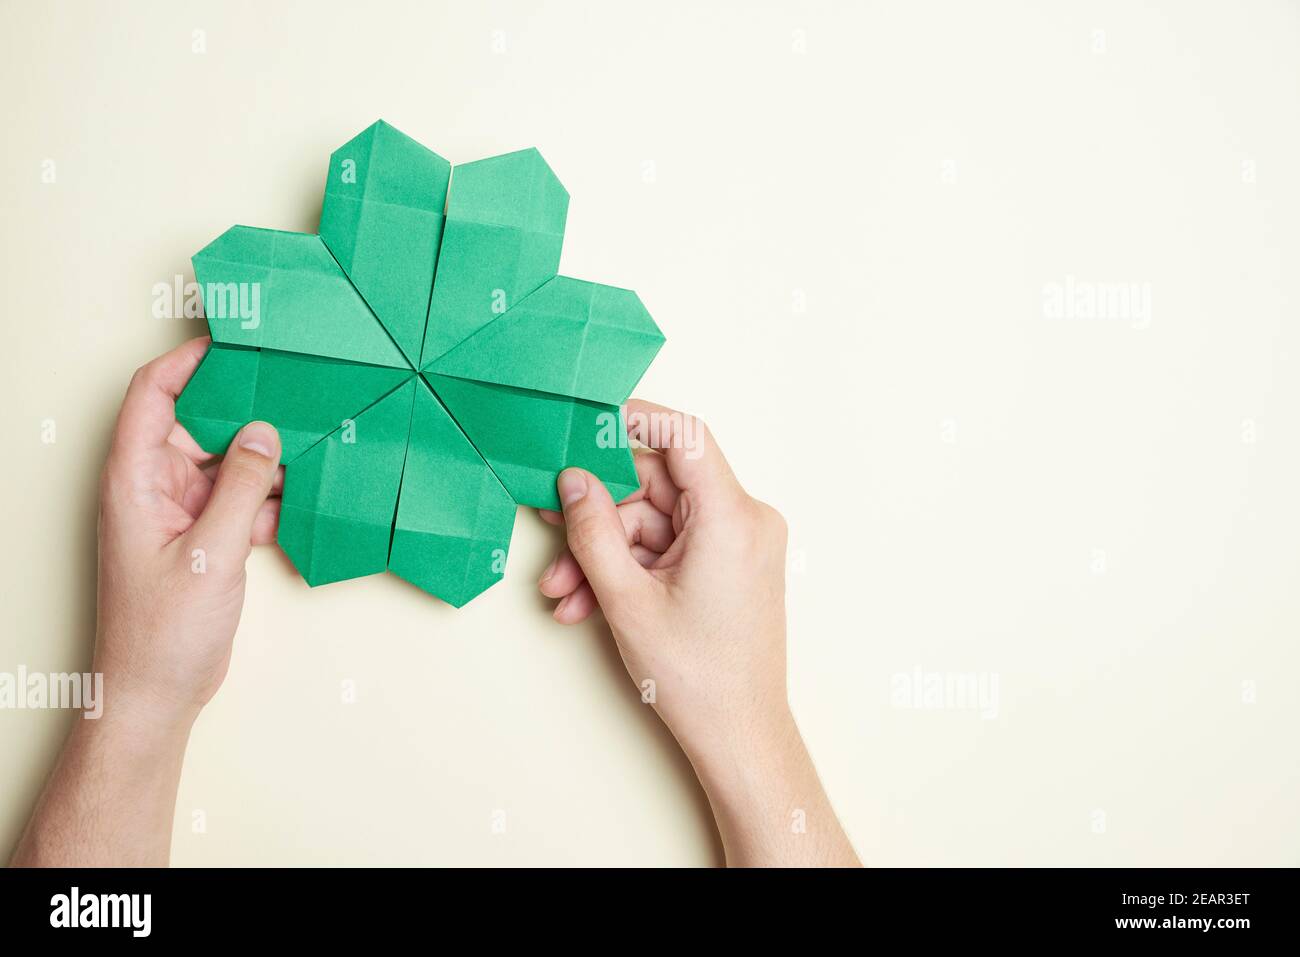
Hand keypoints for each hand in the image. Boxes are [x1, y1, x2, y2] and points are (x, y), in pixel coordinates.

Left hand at [11, 337, 281, 865]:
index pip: (151, 396)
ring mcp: (179, 514)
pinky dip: (269, 499)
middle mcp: (152, 488)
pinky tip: (302, 501)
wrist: (155, 697)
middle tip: (292, 389)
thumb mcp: (211, 553)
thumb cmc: (162, 633)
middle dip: (244, 409)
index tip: (233, 342)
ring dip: (265, 460)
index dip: (187, 362)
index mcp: (133, 480)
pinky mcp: (204, 539)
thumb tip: (264, 432)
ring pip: (226, 463)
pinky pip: (240, 500)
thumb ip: (240, 486)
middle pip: (197, 424)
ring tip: (312, 443)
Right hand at [538, 399, 858, 865]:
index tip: (587, 419)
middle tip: (550, 529)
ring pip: (655, 524)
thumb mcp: (626, 599)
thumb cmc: (697, 677)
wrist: (738, 736)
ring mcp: (739, 544)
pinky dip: (629, 569)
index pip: (684, 436)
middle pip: (658, 486)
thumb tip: (572, 481)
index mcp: (732, 517)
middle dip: (598, 515)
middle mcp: (745, 520)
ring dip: (604, 553)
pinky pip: (669, 548)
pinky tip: (587, 600)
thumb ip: (593, 531)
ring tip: (563, 591)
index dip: (633, 420)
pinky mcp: (728, 565)